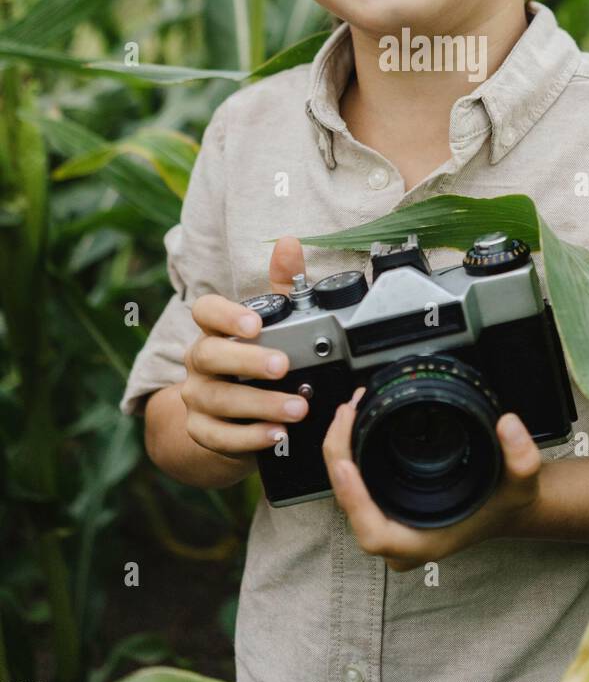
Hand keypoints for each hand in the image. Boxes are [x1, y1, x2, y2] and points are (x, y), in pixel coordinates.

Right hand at [181, 236, 310, 461]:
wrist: (223, 418)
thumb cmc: (253, 363)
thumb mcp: (272, 324)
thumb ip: (283, 286)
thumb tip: (290, 244)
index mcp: (214, 331)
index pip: (204, 312)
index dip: (226, 315)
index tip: (255, 323)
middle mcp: (198, 363)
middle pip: (209, 356)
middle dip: (247, 361)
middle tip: (283, 366)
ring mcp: (196, 398)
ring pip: (219, 400)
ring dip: (260, 404)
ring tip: (298, 408)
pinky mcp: (201, 432)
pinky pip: (220, 437)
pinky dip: (250, 438)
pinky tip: (278, 435)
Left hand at [321, 392, 543, 570]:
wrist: (504, 506)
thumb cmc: (506, 503)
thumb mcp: (522, 482)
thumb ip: (522, 457)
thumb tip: (509, 426)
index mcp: (422, 542)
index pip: (374, 534)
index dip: (355, 502)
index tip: (347, 466)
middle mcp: (399, 537)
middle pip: (350, 506)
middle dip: (340, 459)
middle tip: (346, 415)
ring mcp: (389, 522)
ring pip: (348, 493)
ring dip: (341, 452)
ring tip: (348, 411)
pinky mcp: (385, 504)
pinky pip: (355, 483)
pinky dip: (349, 452)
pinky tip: (354, 422)